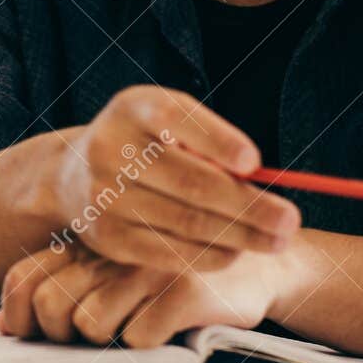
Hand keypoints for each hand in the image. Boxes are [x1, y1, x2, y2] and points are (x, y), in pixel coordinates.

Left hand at [0, 240, 295, 347]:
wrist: (260, 264)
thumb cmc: (173, 274)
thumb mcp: (113, 273)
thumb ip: (61, 288)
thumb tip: (5, 326)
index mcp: (91, 239)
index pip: (24, 277)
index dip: (20, 315)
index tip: (39, 332)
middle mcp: (114, 246)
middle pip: (50, 306)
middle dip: (63, 336)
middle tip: (94, 336)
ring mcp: (149, 265)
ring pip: (90, 325)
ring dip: (110, 339)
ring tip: (135, 324)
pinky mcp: (184, 289)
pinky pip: (139, 338)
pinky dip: (150, 344)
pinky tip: (168, 326)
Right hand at [44, 85, 299, 272]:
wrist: (72, 176)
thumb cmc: (144, 144)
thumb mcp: (166, 123)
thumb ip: (206, 142)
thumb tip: (256, 178)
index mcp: (134, 108)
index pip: (179, 120)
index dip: (218, 142)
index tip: (254, 162)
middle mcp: (112, 148)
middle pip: (192, 182)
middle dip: (249, 205)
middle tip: (291, 221)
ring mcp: (105, 196)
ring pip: (187, 222)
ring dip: (240, 236)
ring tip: (277, 241)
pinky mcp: (107, 237)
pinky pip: (169, 252)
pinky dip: (210, 255)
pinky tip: (238, 252)